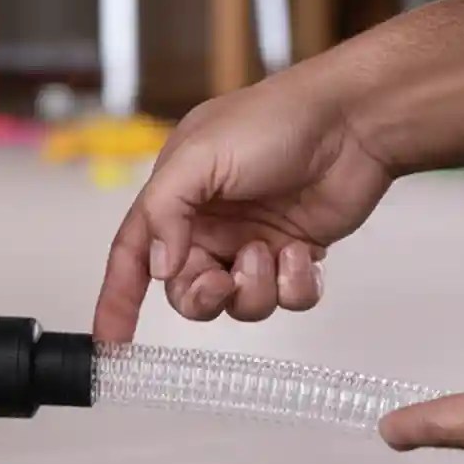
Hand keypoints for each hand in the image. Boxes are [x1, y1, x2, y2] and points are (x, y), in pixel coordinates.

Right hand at [91, 0, 463, 341]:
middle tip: (221, 282)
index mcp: (176, 199)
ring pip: (239, 304)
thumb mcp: (199, 157)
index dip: (117, 299)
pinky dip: (294, 286)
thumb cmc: (275, 121)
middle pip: (187, 292)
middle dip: (204, 296)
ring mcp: (253, 242)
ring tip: (272, 251)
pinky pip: (285, 300)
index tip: (109, 342)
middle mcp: (210, 226)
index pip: (133, 256)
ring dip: (255, 288)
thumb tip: (157, 269)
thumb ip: (164, 213)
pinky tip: (304, 252)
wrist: (354, 121)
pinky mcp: (294, 254)